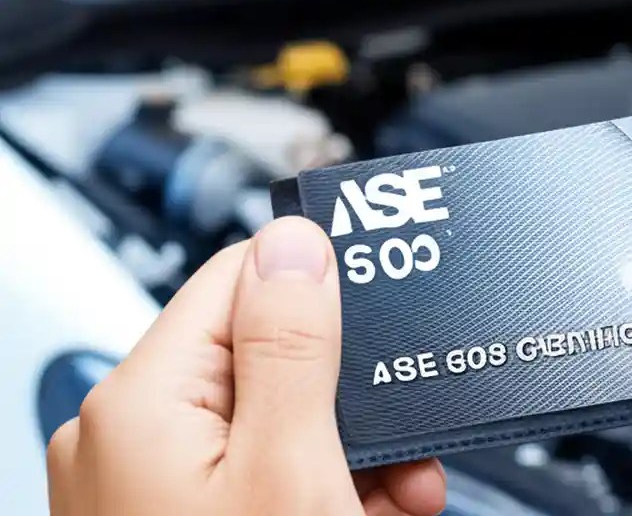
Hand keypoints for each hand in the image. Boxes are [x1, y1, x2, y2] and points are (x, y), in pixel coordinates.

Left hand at [46, 217, 445, 515]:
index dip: (325, 287)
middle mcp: (127, 437)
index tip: (388, 308)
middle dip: (351, 395)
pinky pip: (254, 474)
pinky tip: (364, 514)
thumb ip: (294, 346)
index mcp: (140, 403)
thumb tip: (295, 241)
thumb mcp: (293, 473)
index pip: (240, 278)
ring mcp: (146, 488)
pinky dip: (317, 487)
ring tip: (397, 497)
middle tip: (406, 439)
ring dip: (348, 449)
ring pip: (271, 421)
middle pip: (264, 357)